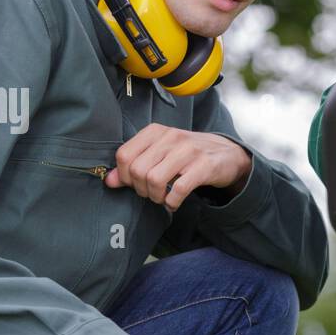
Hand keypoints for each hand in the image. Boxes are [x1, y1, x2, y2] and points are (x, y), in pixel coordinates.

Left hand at [104, 126, 251, 209]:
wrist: (226, 154)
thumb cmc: (187, 156)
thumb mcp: (159, 154)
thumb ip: (134, 165)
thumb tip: (109, 181)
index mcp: (155, 132)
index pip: (124, 155)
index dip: (125, 176)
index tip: (135, 184)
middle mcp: (171, 137)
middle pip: (138, 170)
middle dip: (141, 190)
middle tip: (151, 194)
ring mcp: (188, 151)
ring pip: (155, 180)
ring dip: (156, 197)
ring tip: (162, 198)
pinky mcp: (204, 166)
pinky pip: (178, 189)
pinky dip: (172, 202)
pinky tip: (174, 202)